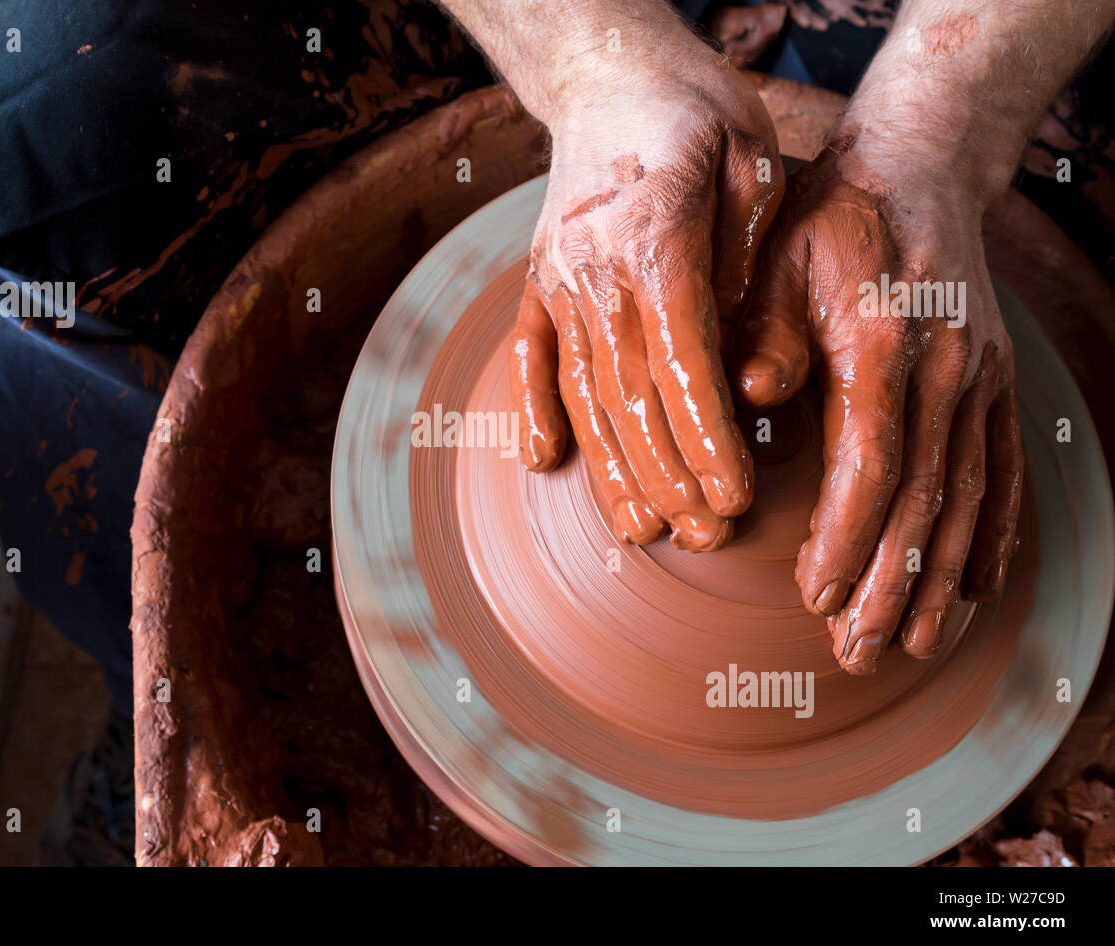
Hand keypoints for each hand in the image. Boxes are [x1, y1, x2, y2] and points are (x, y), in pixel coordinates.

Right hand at [510, 33, 783, 550]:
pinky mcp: (537, 283)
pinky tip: (543, 464)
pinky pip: (530, 357)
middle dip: (669, 475)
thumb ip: (746, 262)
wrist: (609, 72)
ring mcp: (555, 279)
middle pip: (629, 395)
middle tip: (707, 535)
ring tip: (642, 530)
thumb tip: (743, 362)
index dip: (706, 437)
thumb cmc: (696, 114)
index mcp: (655, 236)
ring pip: (582, 392)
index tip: (734, 497)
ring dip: (611, 467)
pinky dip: (534, 410)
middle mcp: (593, 268)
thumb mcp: (752, 165)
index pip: (682, 360)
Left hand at [734, 138, 1023, 673]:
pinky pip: (1002, 471)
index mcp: (885, 346)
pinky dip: (994, 534)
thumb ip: (765, 332)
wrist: (918, 165)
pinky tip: (981, 586)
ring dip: (941, 578)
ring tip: (916, 644)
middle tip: (859, 652)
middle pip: (924, 499)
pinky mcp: (992, 384)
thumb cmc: (828, 219)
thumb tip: (752, 398)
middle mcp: (947, 372)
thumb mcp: (778, 260)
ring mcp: (979, 380)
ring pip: (968, 498)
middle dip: (891, 585)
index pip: (872, 463)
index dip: (849, 536)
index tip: (819, 596)